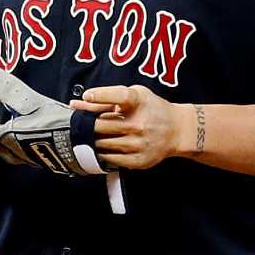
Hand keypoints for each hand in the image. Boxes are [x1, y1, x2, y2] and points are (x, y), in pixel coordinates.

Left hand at [0, 66, 98, 176]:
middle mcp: (14, 153)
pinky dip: (2, 144)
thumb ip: (8, 87)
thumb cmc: (60, 124)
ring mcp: (27, 159)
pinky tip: (9, 138)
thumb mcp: (33, 102)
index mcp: (8, 139)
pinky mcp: (40, 161)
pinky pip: (12, 153)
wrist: (88, 146)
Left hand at [77, 83, 193, 170]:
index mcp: (139, 102)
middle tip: (84, 124)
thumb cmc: (151, 109)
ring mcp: (139, 143)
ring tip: (95, 135)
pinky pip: (111, 158)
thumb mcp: (134, 95)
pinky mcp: (139, 159)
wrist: (177, 130)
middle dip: (89, 124)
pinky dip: (103, 153)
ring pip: (103, 143)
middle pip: (102, 124)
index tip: (86, 96)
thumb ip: (105, 98)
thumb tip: (76, 104)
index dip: (100, 95)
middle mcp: (140, 123)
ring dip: (94, 140)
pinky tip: (104, 147)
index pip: (118, 96)